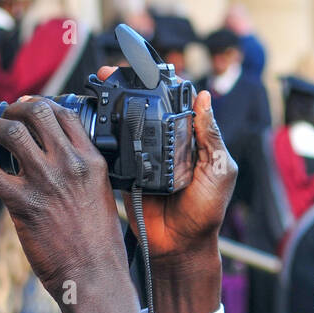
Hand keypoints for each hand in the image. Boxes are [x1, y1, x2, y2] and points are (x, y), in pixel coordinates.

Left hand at [0, 97, 138, 312]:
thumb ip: (83, 173)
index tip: (27, 109)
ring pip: (10, 133)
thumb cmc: (100, 244)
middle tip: (2, 117)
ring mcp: (46, 182)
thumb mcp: (101, 195)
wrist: (93, 275)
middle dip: (13, 109)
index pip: (65, 115)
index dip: (41, 105)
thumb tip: (61, 161)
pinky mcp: (23, 203)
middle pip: (36, 113)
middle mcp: (70, 165)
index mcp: (92, 162)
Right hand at [106, 76, 235, 266]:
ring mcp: (144, 158)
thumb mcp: (220, 169)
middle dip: (128, 86)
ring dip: (112, 104)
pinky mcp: (125, 173)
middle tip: (112, 70)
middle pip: (145, 108)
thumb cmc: (208, 212)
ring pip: (126, 124)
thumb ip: (211, 136)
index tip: (145, 66)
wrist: (181, 246)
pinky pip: (113, 150)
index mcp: (190, 140)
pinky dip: (102, 134)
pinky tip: (93, 117)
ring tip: (100, 83)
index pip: (174, 103)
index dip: (160, 84)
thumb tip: (204, 97)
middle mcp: (166, 145)